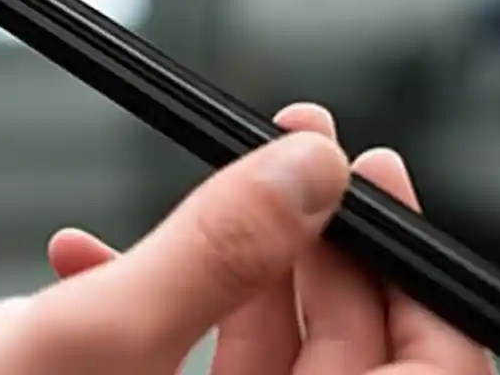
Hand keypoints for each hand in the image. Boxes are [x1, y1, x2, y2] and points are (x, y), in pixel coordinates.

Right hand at [0, 104, 495, 374]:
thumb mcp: (91, 338)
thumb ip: (210, 255)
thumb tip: (311, 174)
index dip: (412, 279)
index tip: (373, 179)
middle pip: (340, 350)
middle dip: (313, 235)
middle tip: (294, 149)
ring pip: (262, 343)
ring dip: (230, 254)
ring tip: (207, 181)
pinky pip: (182, 351)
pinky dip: (150, 290)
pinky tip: (87, 250)